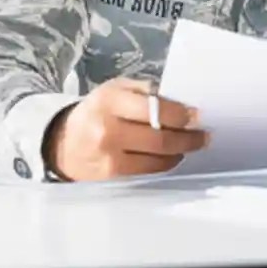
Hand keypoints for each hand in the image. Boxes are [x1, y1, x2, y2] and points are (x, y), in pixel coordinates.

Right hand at [42, 77, 208, 180]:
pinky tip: (172, 156)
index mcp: (110, 101)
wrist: (62, 144)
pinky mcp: (111, 177)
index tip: (198, 116)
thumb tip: (182, 103)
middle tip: (204, 136)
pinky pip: (148, 171)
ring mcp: (109, 157)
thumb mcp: (116, 90)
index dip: (181, 115)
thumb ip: (145, 92)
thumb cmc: (97, 111)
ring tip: (191, 145)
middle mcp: (108, 130)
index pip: (154, 109)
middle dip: (188, 138)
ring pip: (157, 159)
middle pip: (160, 138)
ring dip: (180, 152)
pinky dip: (164, 164)